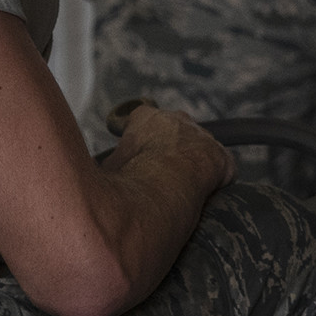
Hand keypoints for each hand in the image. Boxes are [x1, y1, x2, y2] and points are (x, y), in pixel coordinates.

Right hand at [109, 101, 234, 192]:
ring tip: (182, 188)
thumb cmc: (129, 178)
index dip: (136, 139)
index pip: (139, 120)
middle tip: (160, 174)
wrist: (165, 185)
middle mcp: (176, 120)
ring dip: (191, 165)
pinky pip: (221, 169)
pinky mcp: (222, 158)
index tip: (136, 153)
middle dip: (167, 149)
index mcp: (144, 118)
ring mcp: (202, 136)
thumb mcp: (104, 170)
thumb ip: (104, 168)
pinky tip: (206, 196)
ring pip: (198, 149)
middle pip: (173, 131)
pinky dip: (214, 181)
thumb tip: (93, 180)